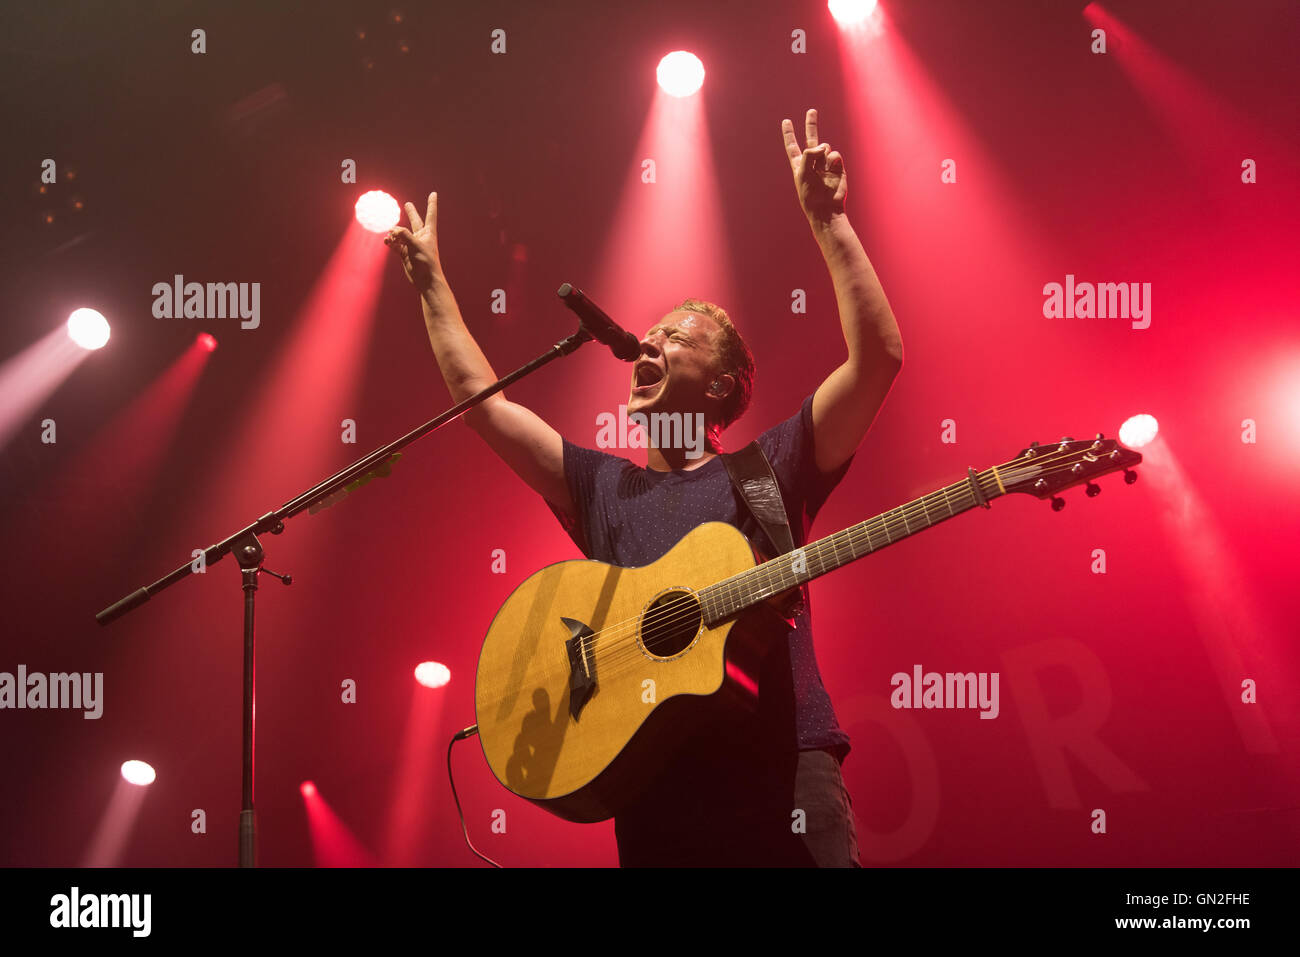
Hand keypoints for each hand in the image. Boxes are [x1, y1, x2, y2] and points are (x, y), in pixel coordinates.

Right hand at [385, 191, 443, 290]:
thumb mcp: (416, 245)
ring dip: (394, 233)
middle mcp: (421, 237)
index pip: (431, 214)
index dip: (431, 203)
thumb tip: (392, 230)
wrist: (426, 281)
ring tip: (390, 235)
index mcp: (429, 233)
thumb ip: (404, 235)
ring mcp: (412, 245)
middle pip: (415, 221)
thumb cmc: (426, 262)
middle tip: (408, 204)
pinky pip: (395, 244)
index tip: (434, 193)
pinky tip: (387, 242)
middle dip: (411, 212)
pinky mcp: (405, 253)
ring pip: (401, 233)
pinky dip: (390, 242)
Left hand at [782, 108, 845, 222]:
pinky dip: (832, 160)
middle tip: (811, 111)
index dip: (789, 134)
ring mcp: (825, 163)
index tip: (786, 121)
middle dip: (811, 124)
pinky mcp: (837, 166)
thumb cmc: (810, 194)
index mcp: (799, 164)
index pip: (792, 146)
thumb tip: (824, 146)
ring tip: (822, 169)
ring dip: (822, 154)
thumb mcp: (802, 172)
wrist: (826, 207)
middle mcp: (812, 162)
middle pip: (811, 138)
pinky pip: (834, 154)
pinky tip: (831, 169)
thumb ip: (809, 154)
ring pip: (825, 147)